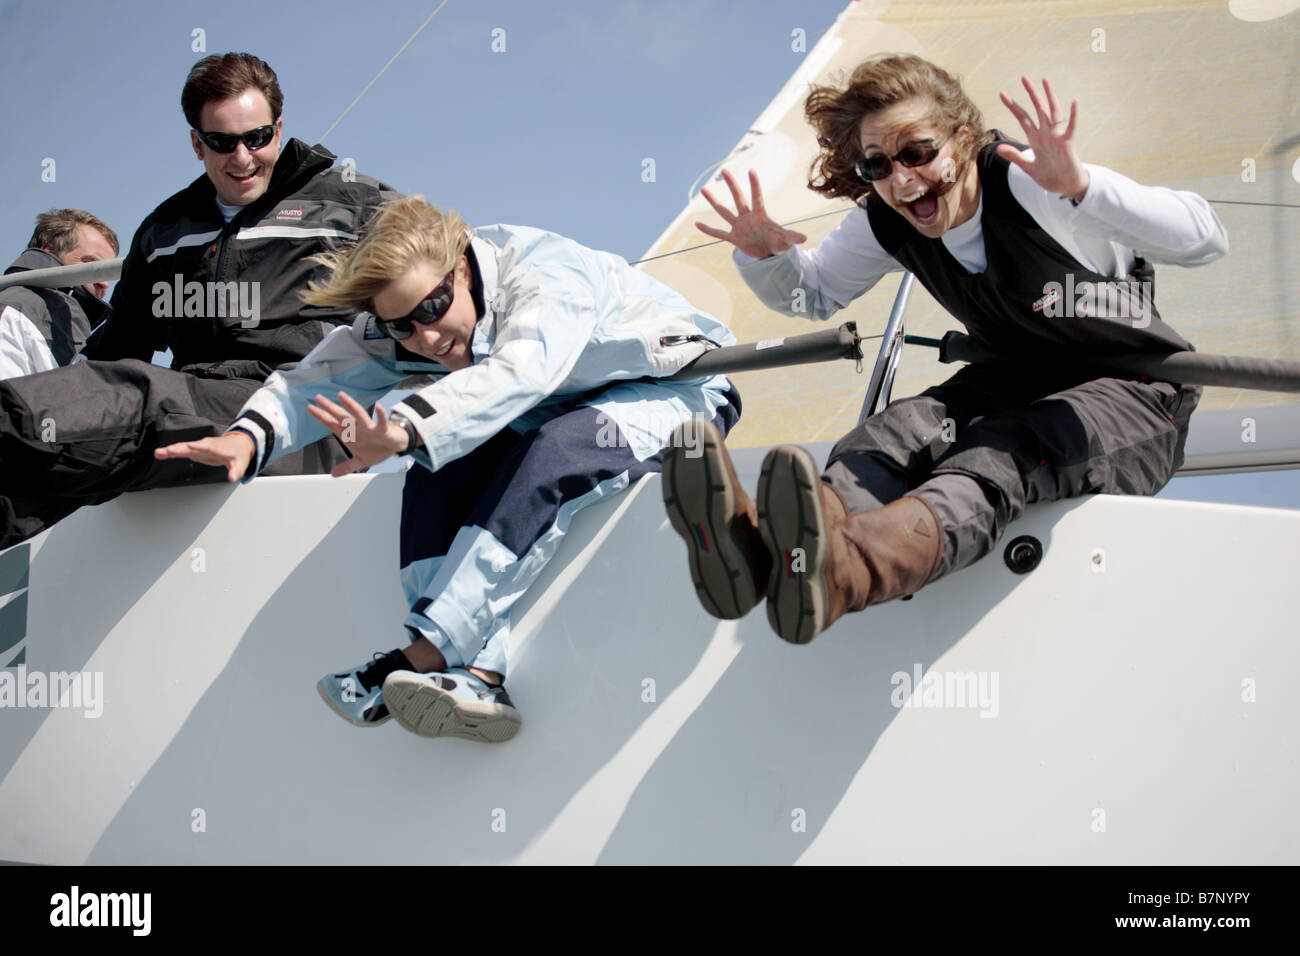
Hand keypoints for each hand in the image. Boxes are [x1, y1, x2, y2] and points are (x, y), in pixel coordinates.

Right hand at [154, 431, 254, 482]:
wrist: (237, 444)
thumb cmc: (238, 453)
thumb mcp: (240, 463)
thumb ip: (236, 471)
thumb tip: (233, 478)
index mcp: (214, 447)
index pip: (205, 446)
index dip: (197, 446)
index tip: (188, 445)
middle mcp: (204, 445)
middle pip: (189, 446)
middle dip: (177, 449)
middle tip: (165, 451)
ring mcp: (198, 447)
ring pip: (182, 448)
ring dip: (170, 450)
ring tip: (158, 453)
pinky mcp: (195, 451)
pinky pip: (182, 451)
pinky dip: (172, 452)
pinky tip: (161, 454)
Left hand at [307, 390, 407, 476]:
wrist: (395, 446)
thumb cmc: (378, 448)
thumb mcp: (361, 461)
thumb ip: (346, 466)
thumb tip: (333, 474)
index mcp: (351, 435)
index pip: (333, 424)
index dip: (322, 417)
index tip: (310, 408)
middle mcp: (358, 429)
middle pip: (342, 417)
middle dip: (330, 408)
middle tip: (318, 398)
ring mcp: (370, 428)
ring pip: (359, 415)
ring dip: (351, 406)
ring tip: (341, 396)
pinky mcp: (383, 430)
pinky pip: (382, 422)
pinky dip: (381, 415)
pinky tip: (379, 407)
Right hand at [695, 169, 807, 258]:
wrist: (769, 253)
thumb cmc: (779, 243)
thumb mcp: (785, 241)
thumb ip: (792, 238)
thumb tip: (803, 238)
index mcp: (760, 216)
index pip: (757, 198)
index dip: (754, 185)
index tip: (751, 171)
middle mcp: (747, 218)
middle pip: (738, 198)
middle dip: (732, 185)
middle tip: (724, 170)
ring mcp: (739, 227)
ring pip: (723, 212)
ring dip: (713, 201)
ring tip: (704, 189)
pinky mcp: (733, 238)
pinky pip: (718, 233)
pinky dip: (708, 230)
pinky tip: (697, 224)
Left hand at [997, 76, 1089, 200]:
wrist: (1066, 187)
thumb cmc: (1050, 176)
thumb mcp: (1028, 167)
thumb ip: (1015, 156)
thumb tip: (998, 147)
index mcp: (1036, 138)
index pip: (1022, 118)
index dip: (1013, 106)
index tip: (1002, 94)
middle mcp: (1047, 133)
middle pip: (1037, 109)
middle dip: (1030, 93)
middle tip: (1023, 77)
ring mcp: (1058, 137)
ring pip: (1053, 112)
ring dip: (1049, 96)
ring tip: (1045, 80)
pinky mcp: (1068, 144)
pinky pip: (1071, 127)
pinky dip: (1073, 116)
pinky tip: (1074, 103)